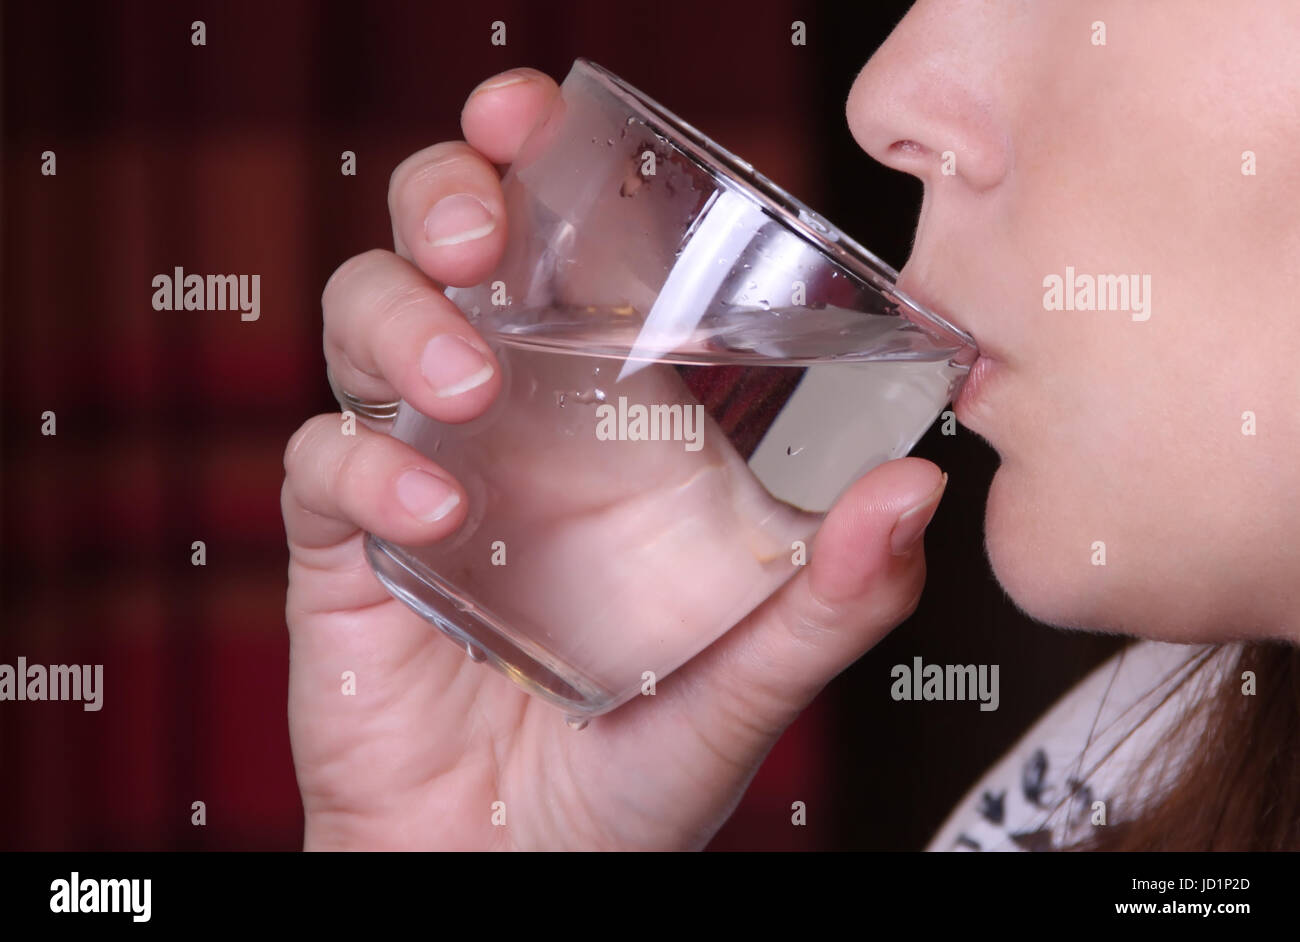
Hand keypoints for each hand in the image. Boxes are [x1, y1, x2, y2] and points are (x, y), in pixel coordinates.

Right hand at [281, 67, 948, 849]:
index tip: (541, 116)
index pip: (559, 257)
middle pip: (439, 251)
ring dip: (402, 319)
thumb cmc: (631, 773)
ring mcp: (417, 476)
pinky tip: (431, 515)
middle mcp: (504, 425)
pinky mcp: (344, 552)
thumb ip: (831, 600)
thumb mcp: (749, 681)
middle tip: (479, 216)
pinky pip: (322, 465)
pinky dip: (368, 470)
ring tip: (468, 378)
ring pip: (361, 323)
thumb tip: (916, 492)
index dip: (539, 170)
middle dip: (446, 197)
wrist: (519, 872)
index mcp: (598, 423)